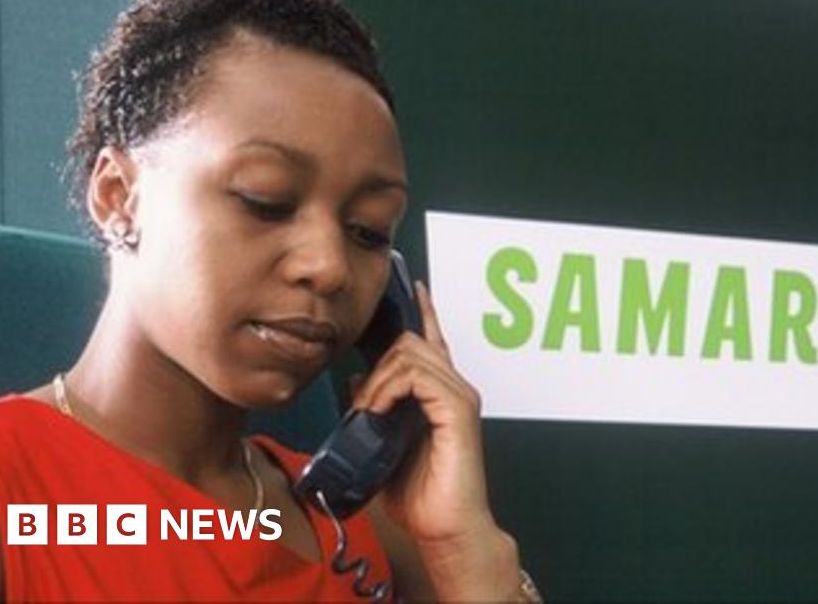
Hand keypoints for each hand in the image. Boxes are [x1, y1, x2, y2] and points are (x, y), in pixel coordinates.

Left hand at [352, 282, 520, 599]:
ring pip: (411, 354)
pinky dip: (390, 388)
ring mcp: (459, 397)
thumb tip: (357, 380)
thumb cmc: (420, 496)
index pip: (431, 341)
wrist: (446, 530)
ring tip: (369, 412)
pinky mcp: (458, 410)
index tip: (409, 286)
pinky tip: (379, 410)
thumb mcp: (383, 445)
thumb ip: (374, 411)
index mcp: (441, 395)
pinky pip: (418, 375)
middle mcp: (455, 389)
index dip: (421, 311)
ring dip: (379, 380)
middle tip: (362, 402)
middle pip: (411, 342)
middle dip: (377, 363)